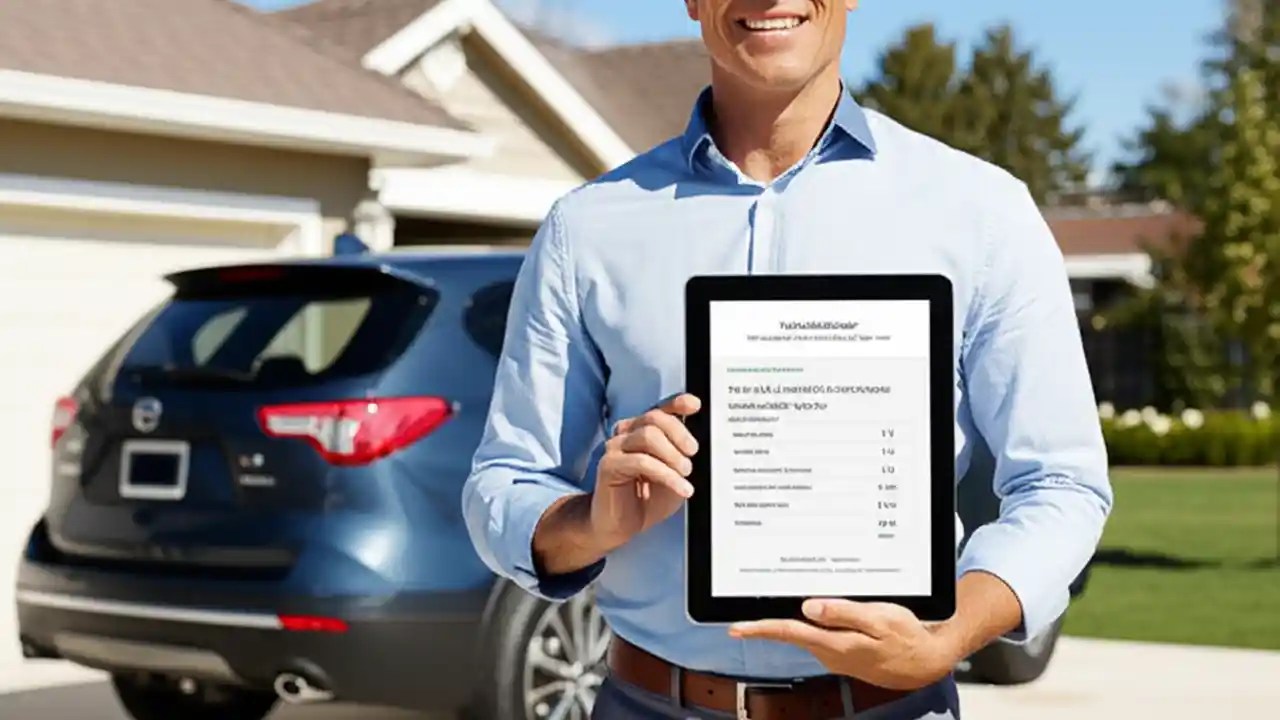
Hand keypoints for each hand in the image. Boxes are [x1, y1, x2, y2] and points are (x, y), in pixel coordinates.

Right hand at [590, 393, 700, 550]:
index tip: (695, 405)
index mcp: (641, 431)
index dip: (676, 403)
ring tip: (686, 473)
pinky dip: (666, 474)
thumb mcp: (674, 474)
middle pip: (655, 418)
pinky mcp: (609, 465)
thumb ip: (683, 457)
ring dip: (673, 455)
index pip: (659, 410)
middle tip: (693, 453)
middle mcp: (625, 434)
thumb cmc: (646, 500)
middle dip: (680, 433)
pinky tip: (680, 487)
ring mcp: (615, 448)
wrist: (619, 526)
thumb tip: (699, 447)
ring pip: (648, 436)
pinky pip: (642, 461)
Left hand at [728, 599, 959, 690]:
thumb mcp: (879, 619)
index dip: (760, 629)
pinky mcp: (843, 653)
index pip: (789, 632)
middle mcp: (830, 652)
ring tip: (788, 601)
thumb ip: (843, 613)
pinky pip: (823, 635)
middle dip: (772, 619)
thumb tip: (809, 607)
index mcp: (835, 643)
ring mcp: (836, 655)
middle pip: (793, 631)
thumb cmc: (906, 637)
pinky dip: (817, 623)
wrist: (927, 663)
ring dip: (797, 618)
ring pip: (808, 632)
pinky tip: (820, 612)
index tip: (736, 628)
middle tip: (751, 605)